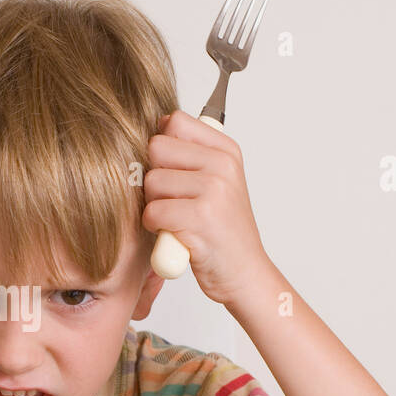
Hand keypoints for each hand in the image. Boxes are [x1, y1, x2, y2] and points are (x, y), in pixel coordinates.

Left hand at [141, 110, 271, 304]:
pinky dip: (155, 227)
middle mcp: (222, 164)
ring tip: (177, 219)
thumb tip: (156, 125)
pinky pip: (153, 211)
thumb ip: (190, 154)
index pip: (174, 121)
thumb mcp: (216, 182)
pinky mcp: (200, 217)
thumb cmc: (222, 231)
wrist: (244, 273)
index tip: (172, 171)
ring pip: (151, 181)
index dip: (161, 147)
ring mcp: (214, 189)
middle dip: (154, 176)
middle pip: (156, 148)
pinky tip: (174, 234)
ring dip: (154, 205)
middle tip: (172, 200)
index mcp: (226, 150)